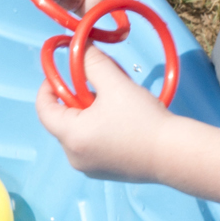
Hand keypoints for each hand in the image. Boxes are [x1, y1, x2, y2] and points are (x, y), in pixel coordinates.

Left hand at [34, 46, 175, 182]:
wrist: (175, 154)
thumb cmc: (142, 119)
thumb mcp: (115, 84)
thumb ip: (92, 62)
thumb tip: (79, 47)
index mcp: (71, 137)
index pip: (44, 109)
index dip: (48, 87)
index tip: (59, 73)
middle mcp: (74, 157)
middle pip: (63, 120)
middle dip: (77, 98)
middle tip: (100, 85)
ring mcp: (90, 168)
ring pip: (79, 132)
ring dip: (90, 113)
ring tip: (116, 102)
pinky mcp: (106, 173)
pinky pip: (93, 145)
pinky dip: (100, 129)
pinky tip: (124, 121)